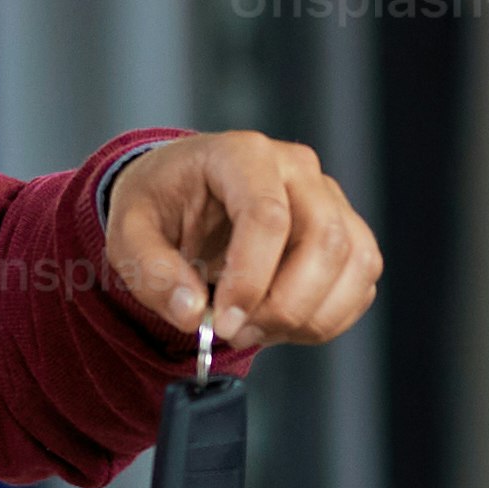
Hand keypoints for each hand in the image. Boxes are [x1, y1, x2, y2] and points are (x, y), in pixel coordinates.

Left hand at [99, 132, 378, 350]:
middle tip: (239, 332)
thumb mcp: (128, 234)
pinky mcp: (346, 232)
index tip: (224, 322)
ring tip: (256, 329)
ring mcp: (329, 199)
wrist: (183, 195)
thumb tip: (192, 312)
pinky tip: (281, 323)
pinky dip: (326, 318)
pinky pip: (360, 283)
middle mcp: (296, 169)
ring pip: (355, 263)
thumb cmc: (160, 205)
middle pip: (326, 240)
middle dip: (286, 304)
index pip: (268, 215)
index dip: (252, 279)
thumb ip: (152, 272)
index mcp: (241, 155)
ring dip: (309, 316)